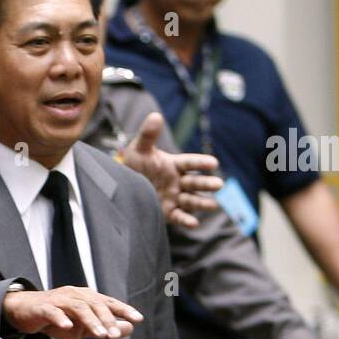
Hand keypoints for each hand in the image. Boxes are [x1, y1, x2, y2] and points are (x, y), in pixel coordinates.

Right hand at [3, 287, 141, 338]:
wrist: (27, 312)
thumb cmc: (58, 317)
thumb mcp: (84, 326)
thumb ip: (105, 326)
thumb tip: (129, 328)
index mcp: (87, 298)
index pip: (108, 302)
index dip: (123, 309)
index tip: (138, 318)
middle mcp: (75, 295)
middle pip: (95, 304)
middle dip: (107, 319)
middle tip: (116, 335)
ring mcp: (59, 300)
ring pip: (78, 307)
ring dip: (91, 321)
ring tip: (100, 335)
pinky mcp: (43, 307)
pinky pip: (53, 312)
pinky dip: (61, 318)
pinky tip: (68, 327)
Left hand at [119, 113, 223, 229]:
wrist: (120, 186)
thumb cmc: (132, 165)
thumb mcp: (138, 149)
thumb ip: (148, 134)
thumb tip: (155, 116)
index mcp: (173, 165)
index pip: (190, 163)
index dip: (200, 163)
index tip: (213, 162)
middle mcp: (177, 182)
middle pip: (194, 183)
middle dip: (206, 184)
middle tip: (219, 184)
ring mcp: (173, 197)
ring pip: (191, 200)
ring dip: (202, 202)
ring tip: (214, 205)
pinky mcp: (167, 212)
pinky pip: (178, 216)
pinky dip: (186, 220)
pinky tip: (194, 222)